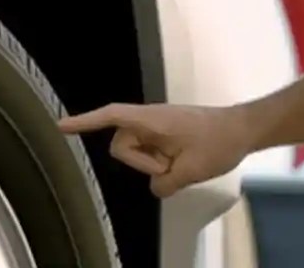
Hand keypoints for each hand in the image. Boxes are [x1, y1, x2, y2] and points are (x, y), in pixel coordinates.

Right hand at [59, 103, 253, 197]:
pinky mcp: (167, 137)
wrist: (243, 130)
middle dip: (140, 162)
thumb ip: (164, 183)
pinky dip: (162, 164)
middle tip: (171, 166)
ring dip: (154, 165)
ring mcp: (158, 129)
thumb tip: (156, 187)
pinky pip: (151, 154)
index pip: (111, 116)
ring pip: (137, 153)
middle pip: (122, 145)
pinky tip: (184, 163)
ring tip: (183, 163)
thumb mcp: (190, 169)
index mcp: (151, 120)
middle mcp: (150, 121)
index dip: (85, 121)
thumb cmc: (218, 142)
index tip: (61, 126)